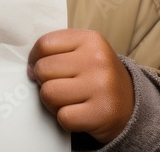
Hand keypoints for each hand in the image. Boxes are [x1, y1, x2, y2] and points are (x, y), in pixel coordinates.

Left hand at [27, 29, 133, 143]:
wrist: (130, 105)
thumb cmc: (97, 76)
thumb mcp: (83, 52)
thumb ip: (57, 51)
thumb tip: (29, 69)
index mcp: (91, 40)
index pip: (44, 44)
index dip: (35, 58)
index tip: (39, 67)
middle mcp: (98, 60)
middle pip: (43, 69)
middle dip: (45, 81)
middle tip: (60, 86)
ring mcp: (101, 86)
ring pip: (49, 93)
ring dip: (53, 102)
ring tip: (68, 100)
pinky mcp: (101, 113)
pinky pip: (63, 117)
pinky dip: (65, 119)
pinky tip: (78, 113)